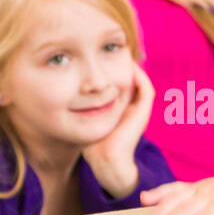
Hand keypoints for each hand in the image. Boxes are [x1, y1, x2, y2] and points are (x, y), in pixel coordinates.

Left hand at [81, 63, 153, 197]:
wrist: (105, 160)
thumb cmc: (93, 144)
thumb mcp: (86, 121)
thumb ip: (83, 109)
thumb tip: (67, 97)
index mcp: (121, 113)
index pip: (121, 87)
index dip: (114, 74)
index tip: (102, 63)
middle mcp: (132, 111)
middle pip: (132, 83)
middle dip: (123, 68)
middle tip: (113, 55)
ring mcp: (139, 112)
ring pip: (141, 84)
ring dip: (133, 70)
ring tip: (123, 56)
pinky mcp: (143, 112)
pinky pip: (146, 89)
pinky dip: (139, 76)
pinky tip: (130, 66)